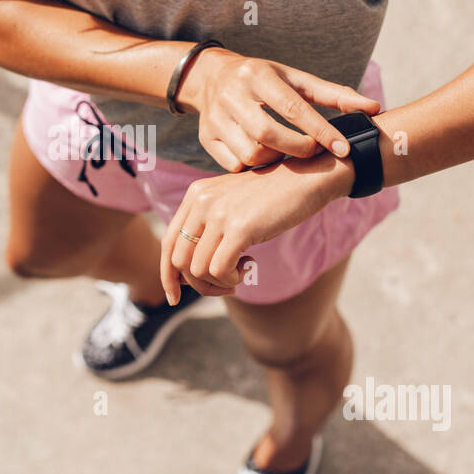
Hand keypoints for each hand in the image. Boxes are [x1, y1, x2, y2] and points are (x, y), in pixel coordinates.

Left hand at [159, 153, 356, 303]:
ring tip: (241, 273)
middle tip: (227, 287)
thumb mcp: (232, 206)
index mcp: (195, 195)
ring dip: (220, 283)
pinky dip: (232, 279)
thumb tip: (190, 273)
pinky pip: (219, 270)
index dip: (168, 274)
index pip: (168, 242)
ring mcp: (219, 213)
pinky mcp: (240, 227)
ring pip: (198, 270)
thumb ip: (208, 229)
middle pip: (180, 261)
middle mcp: (201, 202)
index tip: (176, 296)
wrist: (306, 177)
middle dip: (200, 284)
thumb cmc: (272, 198)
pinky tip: (250, 266)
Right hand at [177, 49, 381, 171]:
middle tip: (312, 150)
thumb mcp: (295, 79)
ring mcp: (215, 117)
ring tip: (285, 152)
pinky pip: (234, 165)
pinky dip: (254, 167)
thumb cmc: (265, 79)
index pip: (294, 107)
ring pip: (251, 153)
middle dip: (297, 148)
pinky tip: (264, 157)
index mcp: (258, 74)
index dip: (321, 130)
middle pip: (268, 134)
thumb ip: (335, 94)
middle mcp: (232, 94)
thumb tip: (375, 108)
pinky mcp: (205, 137)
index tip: (343, 148)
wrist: (210, 76)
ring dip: (275, 159)